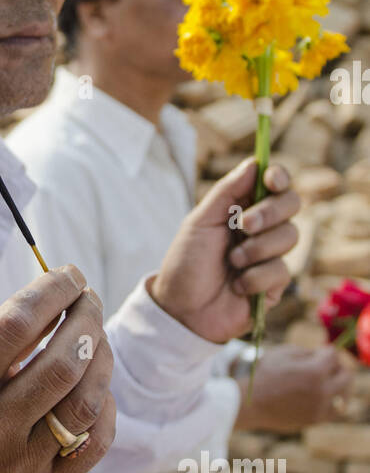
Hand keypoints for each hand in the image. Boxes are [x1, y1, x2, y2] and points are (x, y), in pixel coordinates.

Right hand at [0, 264, 115, 472]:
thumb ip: (5, 341)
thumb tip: (59, 295)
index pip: (15, 325)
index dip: (50, 291)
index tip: (69, 275)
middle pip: (62, 363)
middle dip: (86, 319)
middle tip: (89, 301)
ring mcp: (21, 463)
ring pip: (85, 402)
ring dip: (101, 358)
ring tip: (96, 339)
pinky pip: (95, 442)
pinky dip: (104, 405)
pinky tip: (96, 386)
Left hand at [150, 158, 298, 343]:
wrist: (180, 310)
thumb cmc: (186, 263)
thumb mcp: (200, 222)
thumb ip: (226, 191)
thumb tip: (255, 163)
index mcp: (242, 208)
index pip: (274, 184)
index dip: (278, 177)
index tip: (271, 181)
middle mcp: (261, 228)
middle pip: (291, 204)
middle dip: (270, 212)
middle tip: (243, 225)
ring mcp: (270, 255)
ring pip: (290, 236)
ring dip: (257, 248)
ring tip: (232, 262)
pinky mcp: (275, 284)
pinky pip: (282, 270)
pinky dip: (255, 276)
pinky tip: (237, 285)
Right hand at [233, 343, 353, 431]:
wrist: (249, 404)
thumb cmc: (264, 374)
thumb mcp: (283, 353)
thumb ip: (308, 351)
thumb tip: (325, 354)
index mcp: (314, 371)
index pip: (334, 355)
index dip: (325, 351)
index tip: (317, 352)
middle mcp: (322, 391)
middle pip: (347, 375)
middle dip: (337, 367)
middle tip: (325, 366)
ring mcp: (320, 408)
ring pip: (345, 394)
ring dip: (338, 385)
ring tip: (323, 381)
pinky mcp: (315, 420)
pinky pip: (335, 409)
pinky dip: (331, 401)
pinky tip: (319, 395)